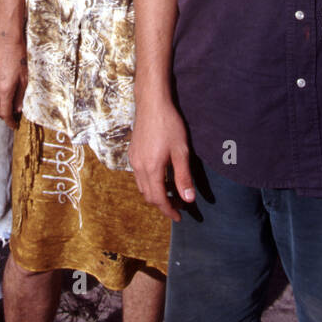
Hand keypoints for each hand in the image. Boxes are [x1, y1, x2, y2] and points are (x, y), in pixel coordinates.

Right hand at [0, 40, 27, 129]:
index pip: (5, 113)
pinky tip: (2, 95)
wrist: (7, 42)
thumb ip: (20, 95)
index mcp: (5, 90)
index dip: (9, 122)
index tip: (14, 126)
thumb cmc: (20, 58)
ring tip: (8, 106)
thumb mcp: (25, 78)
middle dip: (3, 117)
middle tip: (12, 118)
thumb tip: (18, 109)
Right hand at [129, 97, 194, 220]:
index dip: (169, 210)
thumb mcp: (181, 152)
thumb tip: (189, 199)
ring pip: (142, 187)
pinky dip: (149, 183)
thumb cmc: (169, 125)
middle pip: (148, 196)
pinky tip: (161, 176)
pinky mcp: (132, 153)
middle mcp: (138, 167)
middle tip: (179, 204)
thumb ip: (183, 177)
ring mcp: (133, 160)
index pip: (159, 199)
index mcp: (151, 169)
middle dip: (163, 204)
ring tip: (172, 192)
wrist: (152, 104)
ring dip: (156, 194)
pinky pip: (139, 176)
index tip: (179, 217)